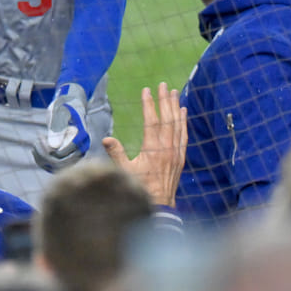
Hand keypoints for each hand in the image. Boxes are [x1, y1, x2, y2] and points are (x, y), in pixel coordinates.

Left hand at [32, 83, 90, 172]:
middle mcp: (81, 149)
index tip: (39, 138)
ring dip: (42, 158)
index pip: (63, 154)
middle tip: (36, 142)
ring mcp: (75, 154)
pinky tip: (36, 149)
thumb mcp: (60, 114)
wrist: (71, 107)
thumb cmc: (65, 107)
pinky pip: (54, 166)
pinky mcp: (68, 157)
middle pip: (60, 163)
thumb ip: (58, 129)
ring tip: (35, 144)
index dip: (48, 150)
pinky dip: (43, 160)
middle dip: (44, 155)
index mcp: (82, 138)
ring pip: (56, 167)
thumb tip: (53, 148)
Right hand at [102, 84, 186, 206]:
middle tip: (163, 85)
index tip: (146, 91)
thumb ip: (117, 154)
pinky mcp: (181, 158)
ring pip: (177, 125)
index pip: (151, 122)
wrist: (160, 205)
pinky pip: (184, 135)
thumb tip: (106, 138)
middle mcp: (167, 149)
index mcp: (153, 150)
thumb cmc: (140, 188)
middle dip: (165, 101)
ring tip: (174, 92)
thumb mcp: (125, 172)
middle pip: (167, 120)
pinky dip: (184, 122)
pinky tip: (183, 112)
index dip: (149, 105)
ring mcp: (176, 153)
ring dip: (175, 108)